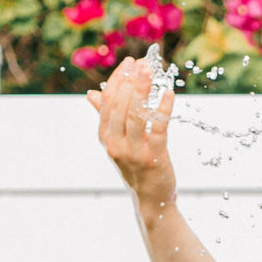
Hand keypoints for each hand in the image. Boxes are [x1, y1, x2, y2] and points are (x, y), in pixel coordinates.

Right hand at [88, 53, 177, 219]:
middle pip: (121, 105)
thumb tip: (92, 94)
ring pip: (136, 115)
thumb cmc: (135, 166)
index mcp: (105, 136)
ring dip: (143, 90)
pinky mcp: (154, 158)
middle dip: (131, 80)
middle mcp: (116, 144)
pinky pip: (158, 129)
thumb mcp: (117, 142)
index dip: (118, 79)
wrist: (151, 198)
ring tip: (151, 70)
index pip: (107, 101)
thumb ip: (107, 117)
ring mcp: (134, 152)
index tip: (130, 62)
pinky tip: (169, 94)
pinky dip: (163, 109)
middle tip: (142, 62)